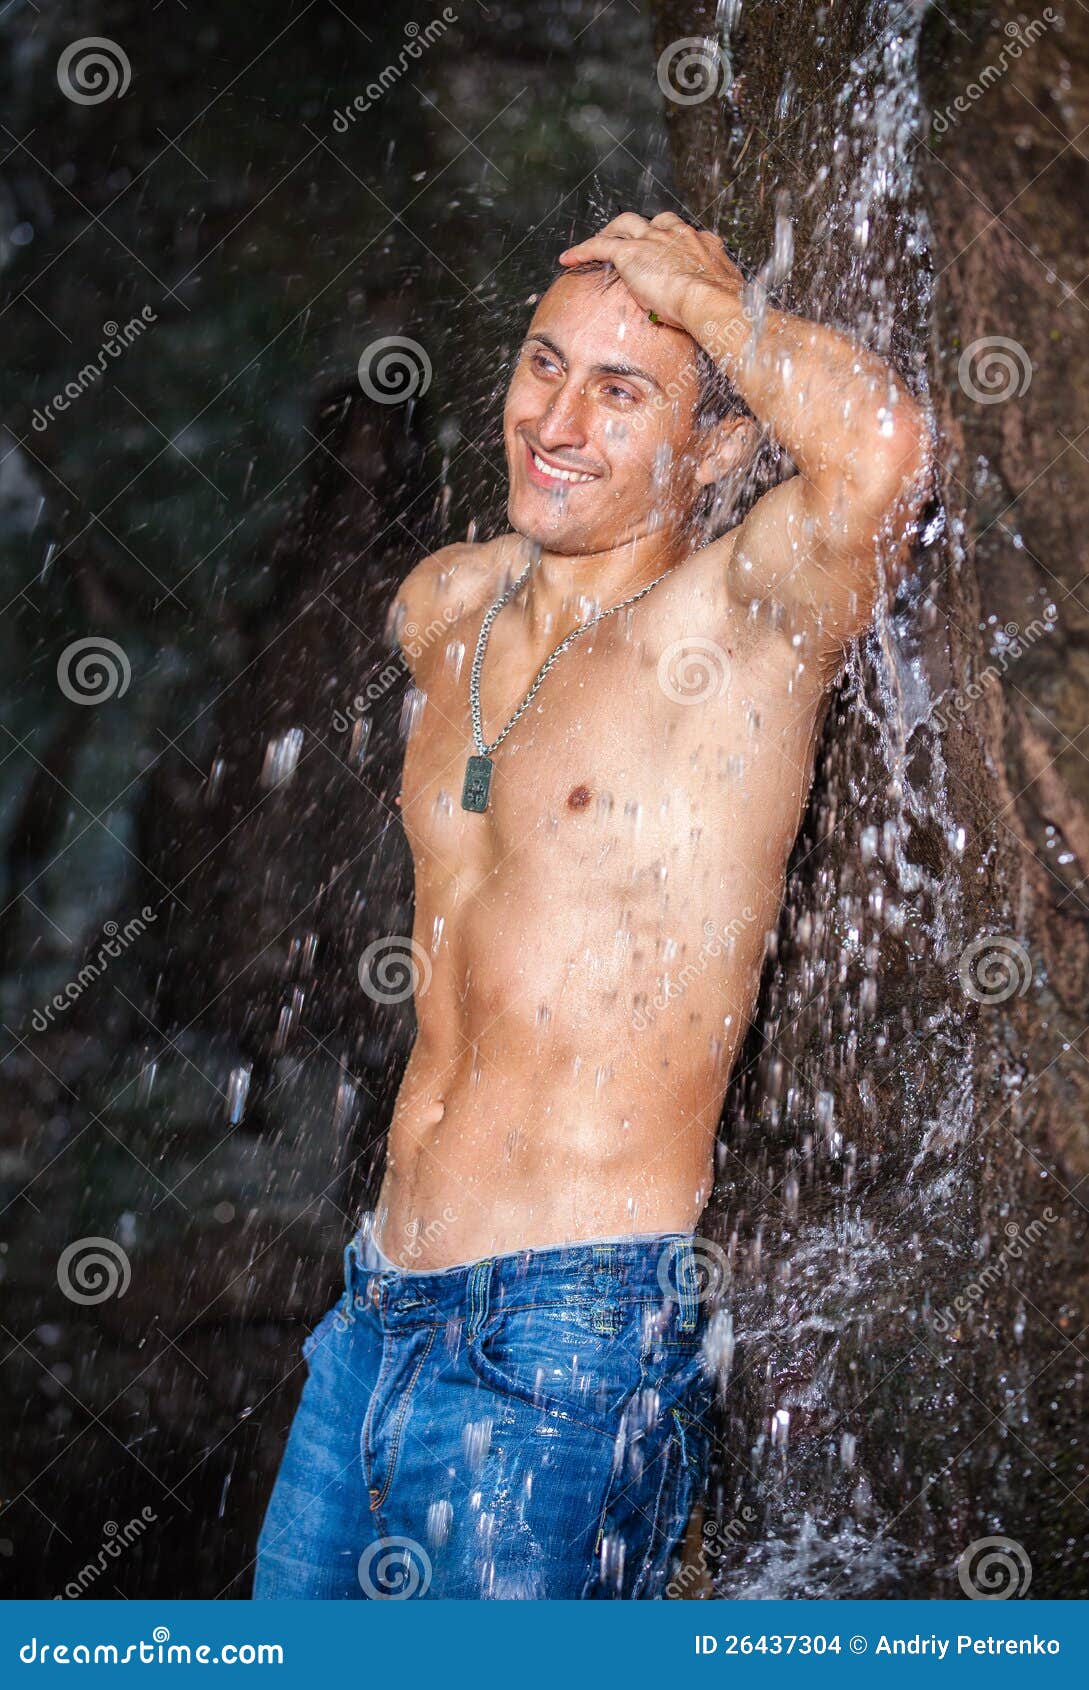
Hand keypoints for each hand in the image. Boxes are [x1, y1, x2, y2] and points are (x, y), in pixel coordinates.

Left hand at [558, 212, 743, 328]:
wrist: (710, 302)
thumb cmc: (720, 307)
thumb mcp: (723, 297)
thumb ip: (716, 296)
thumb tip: (717, 310)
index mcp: (702, 244)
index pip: (683, 234)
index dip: (672, 241)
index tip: (667, 252)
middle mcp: (678, 235)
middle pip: (654, 222)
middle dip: (641, 229)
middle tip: (630, 241)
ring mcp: (654, 240)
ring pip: (626, 224)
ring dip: (612, 232)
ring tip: (598, 244)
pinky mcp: (630, 252)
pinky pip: (599, 245)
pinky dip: (582, 250)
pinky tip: (568, 259)